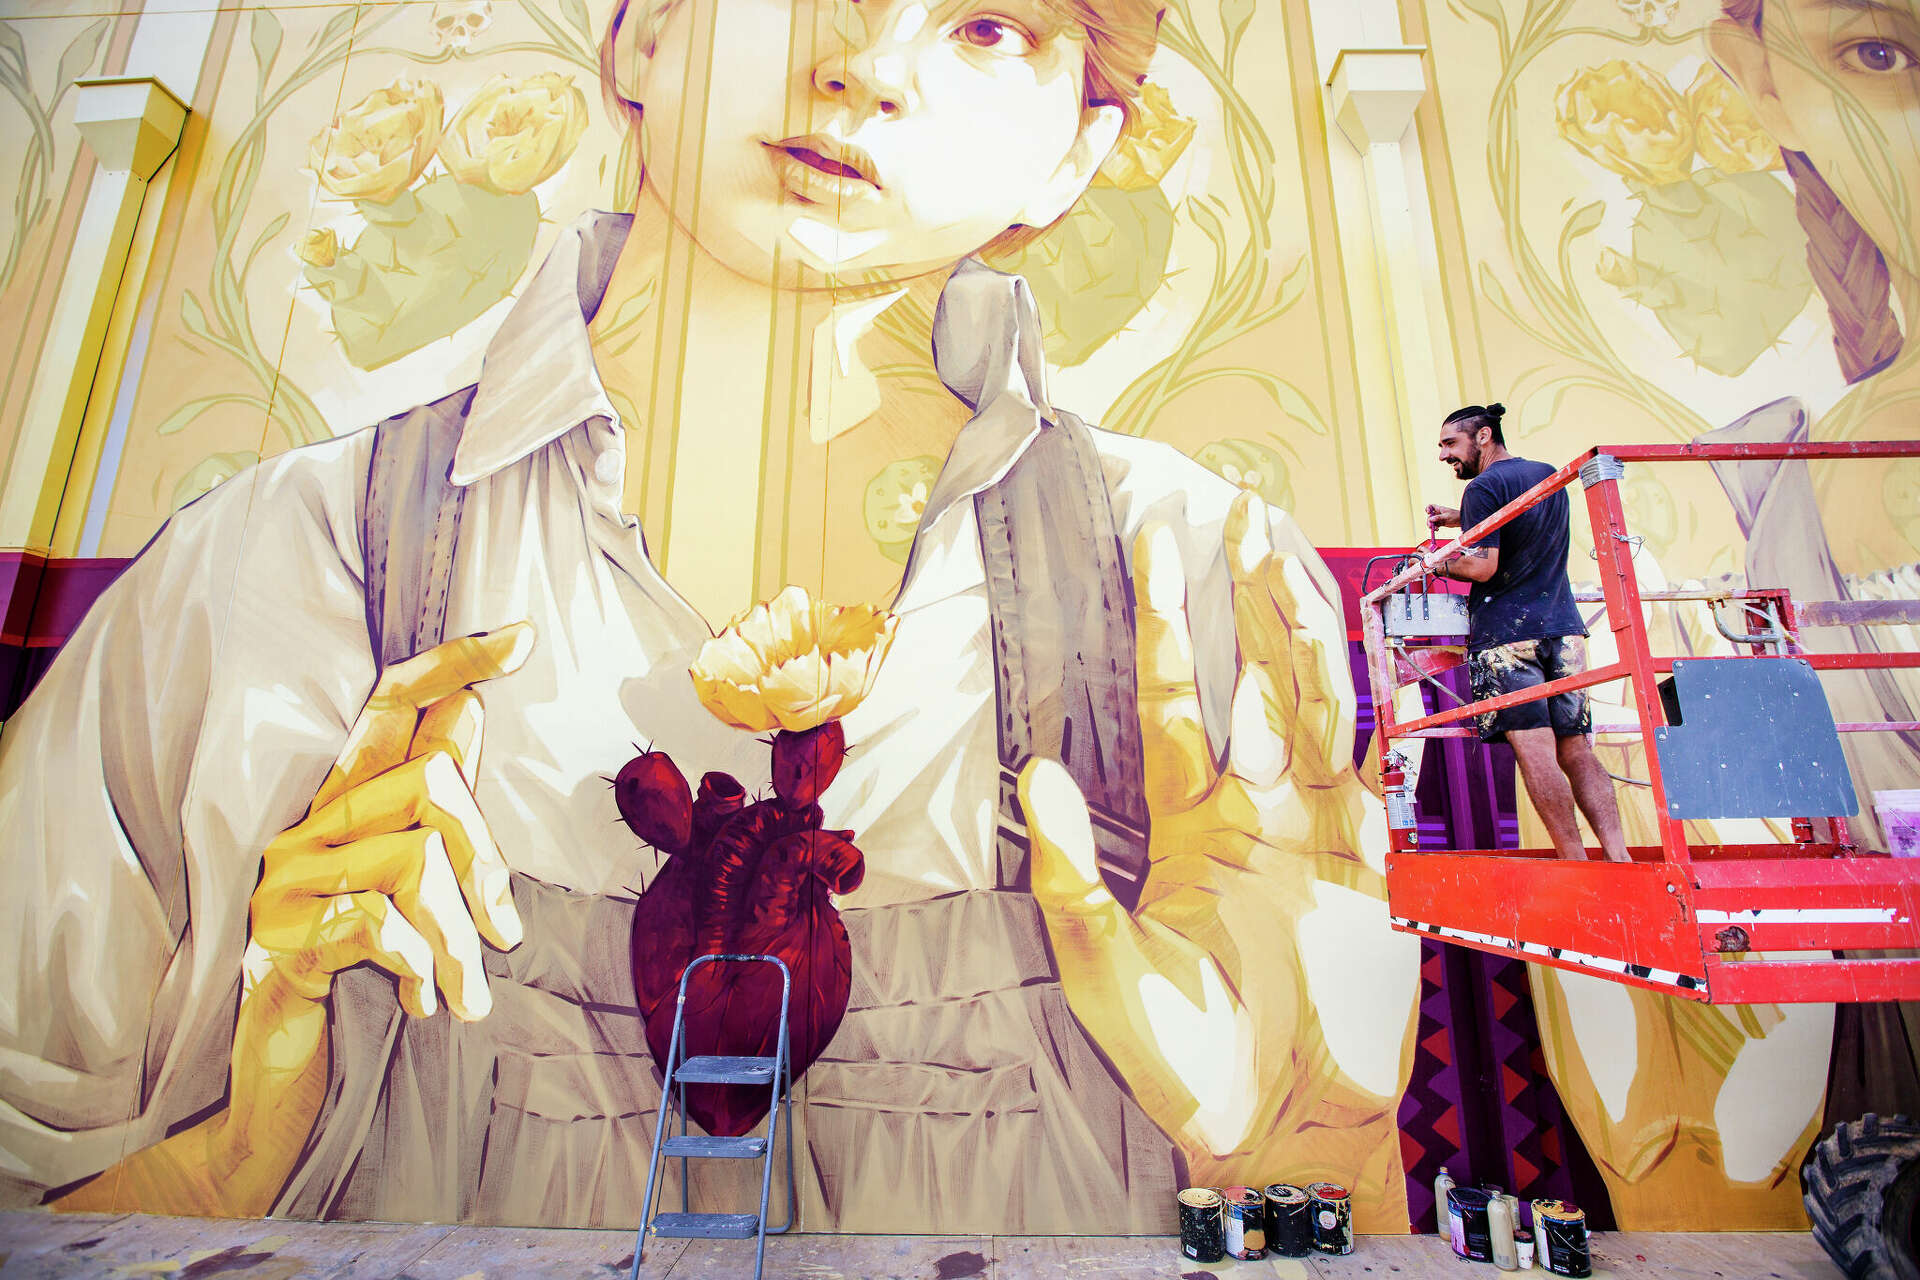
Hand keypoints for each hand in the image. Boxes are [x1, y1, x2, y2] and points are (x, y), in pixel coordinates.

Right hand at [56, 623, 533, 1213]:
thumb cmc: (354, 977)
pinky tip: (423, 1002)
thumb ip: (436, 816)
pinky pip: (379, 925)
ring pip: (416, 860)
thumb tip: (476, 711)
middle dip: (487, 859)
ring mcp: (284, 885)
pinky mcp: (280, 944)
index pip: (388, 704)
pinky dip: (421, 965)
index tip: (522, 635)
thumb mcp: (404, 894)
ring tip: (472, 995)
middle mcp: (305, 829)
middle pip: (429, 783)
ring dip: (462, 938)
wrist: (275, 1081)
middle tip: (506, 933)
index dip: (451, 663)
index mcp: (338, 806)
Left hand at [1022, 492, 1410, 1201]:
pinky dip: (1368, 711)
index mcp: (1186, 825)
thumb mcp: (1105, 966)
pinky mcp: (1370, 865)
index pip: (1173, 699)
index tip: (1154, 545)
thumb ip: (1071, 873)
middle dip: (1245, 598)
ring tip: (1285, 554)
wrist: (1276, 1128)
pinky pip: (1371, 771)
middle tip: (1238, 511)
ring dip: (1301, 632)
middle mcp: (1252, 812)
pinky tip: (1358, 650)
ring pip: (1312, 706)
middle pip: (1250, 680)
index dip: (1165, 622)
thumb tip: (1037, 769)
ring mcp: (1315, 831)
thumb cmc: (1184, 1057)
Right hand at [1426, 503, 1460, 531]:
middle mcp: (1438, 513)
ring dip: (1431, 525)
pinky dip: (1435, 528)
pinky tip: (1437, 529)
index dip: (1428, 509)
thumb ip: (1438, 517)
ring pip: (1432, 522)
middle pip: (1430, 516)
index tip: (1428, 513)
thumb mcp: (1446, 516)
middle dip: (1429, 521)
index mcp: (1439, 509)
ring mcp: (1439, 518)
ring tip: (1434, 528)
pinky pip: (1435, 525)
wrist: (1461, 520)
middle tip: (1431, 525)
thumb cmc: (1455, 515)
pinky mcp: (1441, 523)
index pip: (1430, 506)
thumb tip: (1431, 519)